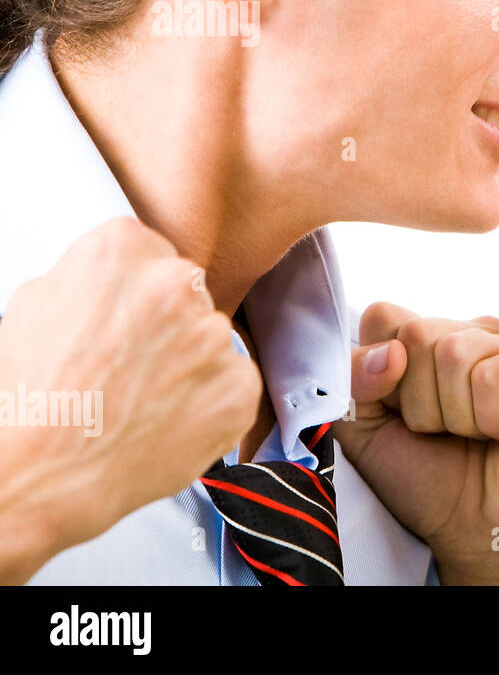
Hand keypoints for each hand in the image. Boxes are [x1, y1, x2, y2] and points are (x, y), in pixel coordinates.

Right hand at [0, 217, 262, 582]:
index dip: (134, 294)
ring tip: (141, 398)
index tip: (123, 319)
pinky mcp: (239, 385)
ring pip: (210, 339)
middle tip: (129, 365)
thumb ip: (91, 278)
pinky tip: (168, 419)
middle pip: (186, 294)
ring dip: (188, 363)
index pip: (150, 253)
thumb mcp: (36, 304)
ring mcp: (213, 336)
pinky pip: (234, 383)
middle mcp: (176, 284)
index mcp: (123, 249)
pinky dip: (210, 401)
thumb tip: (114, 279)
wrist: (43, 475)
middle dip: (166, 325)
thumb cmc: (32, 400)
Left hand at [333, 302, 498, 584]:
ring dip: (455, 416)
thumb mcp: (368, 432)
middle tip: (444, 434)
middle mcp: (472, 335)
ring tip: (477, 436)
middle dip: (419, 402)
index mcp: (430, 343)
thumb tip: (389, 353)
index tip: (397, 413)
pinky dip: (489, 420)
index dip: (378, 369)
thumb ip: (351, 382)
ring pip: (454, 352)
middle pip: (416, 334)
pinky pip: (492, 375)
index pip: (385, 316)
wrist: (483, 532)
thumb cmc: (434, 484)